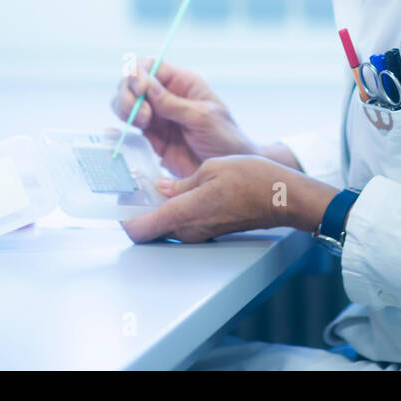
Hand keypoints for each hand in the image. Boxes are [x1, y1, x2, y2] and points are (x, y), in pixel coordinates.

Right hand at [110, 59, 254, 176]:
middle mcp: (167, 96)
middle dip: (129, 93)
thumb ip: (173, 103)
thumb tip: (146, 84)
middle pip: (133, 83)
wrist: (226, 175)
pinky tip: (126, 130)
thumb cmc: (225, 139)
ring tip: (142, 123)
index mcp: (183, 83)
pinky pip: (130, 127)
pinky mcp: (152, 137)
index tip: (139, 89)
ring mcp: (158, 116)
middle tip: (143, 115)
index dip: (138, 73)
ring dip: (124, 109)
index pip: (152, 66)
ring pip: (128, 103)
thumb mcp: (202, 117)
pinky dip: (122, 126)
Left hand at [121, 155, 338, 243]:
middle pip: (148, 229)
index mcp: (185, 212)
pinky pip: (181, 223)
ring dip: (154, 210)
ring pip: (164, 226)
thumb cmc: (254, 180)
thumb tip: (161, 188)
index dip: (122, 219)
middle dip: (136, 211)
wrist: (284, 197)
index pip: (139, 230)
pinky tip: (175, 190)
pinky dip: (171, 210)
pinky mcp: (210, 229)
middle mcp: (189, 229)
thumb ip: (181, 183)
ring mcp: (200, 232)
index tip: (116, 201)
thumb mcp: (210, 168)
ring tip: (150, 182)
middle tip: (130, 185)